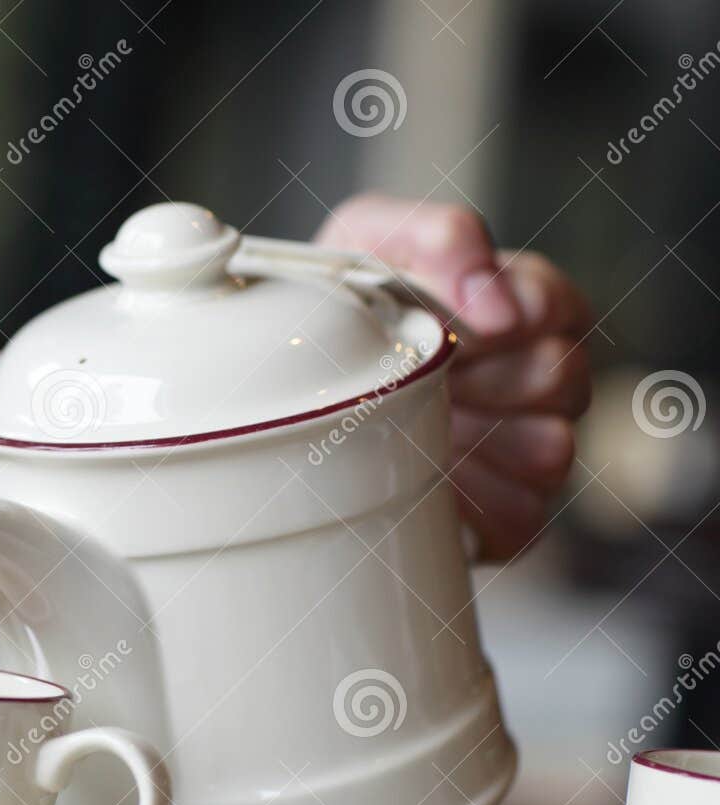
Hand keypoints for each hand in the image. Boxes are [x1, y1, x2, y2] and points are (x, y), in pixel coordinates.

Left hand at [315, 195, 592, 560]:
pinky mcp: (504, 518)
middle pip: (563, 377)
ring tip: (418, 425)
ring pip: (551, 449)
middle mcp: (534, 379)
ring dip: (476, 438)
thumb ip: (435, 237)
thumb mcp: (368, 244)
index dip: (522, 310)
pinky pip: (518, 517)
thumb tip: (488, 292)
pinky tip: (427, 480)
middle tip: (428, 377)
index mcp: (514, 308)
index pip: (558, 303)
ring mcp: (524, 451)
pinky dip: (468, 501)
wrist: (290, 405)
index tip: (473, 325)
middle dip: (487, 376)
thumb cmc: (339, 314)